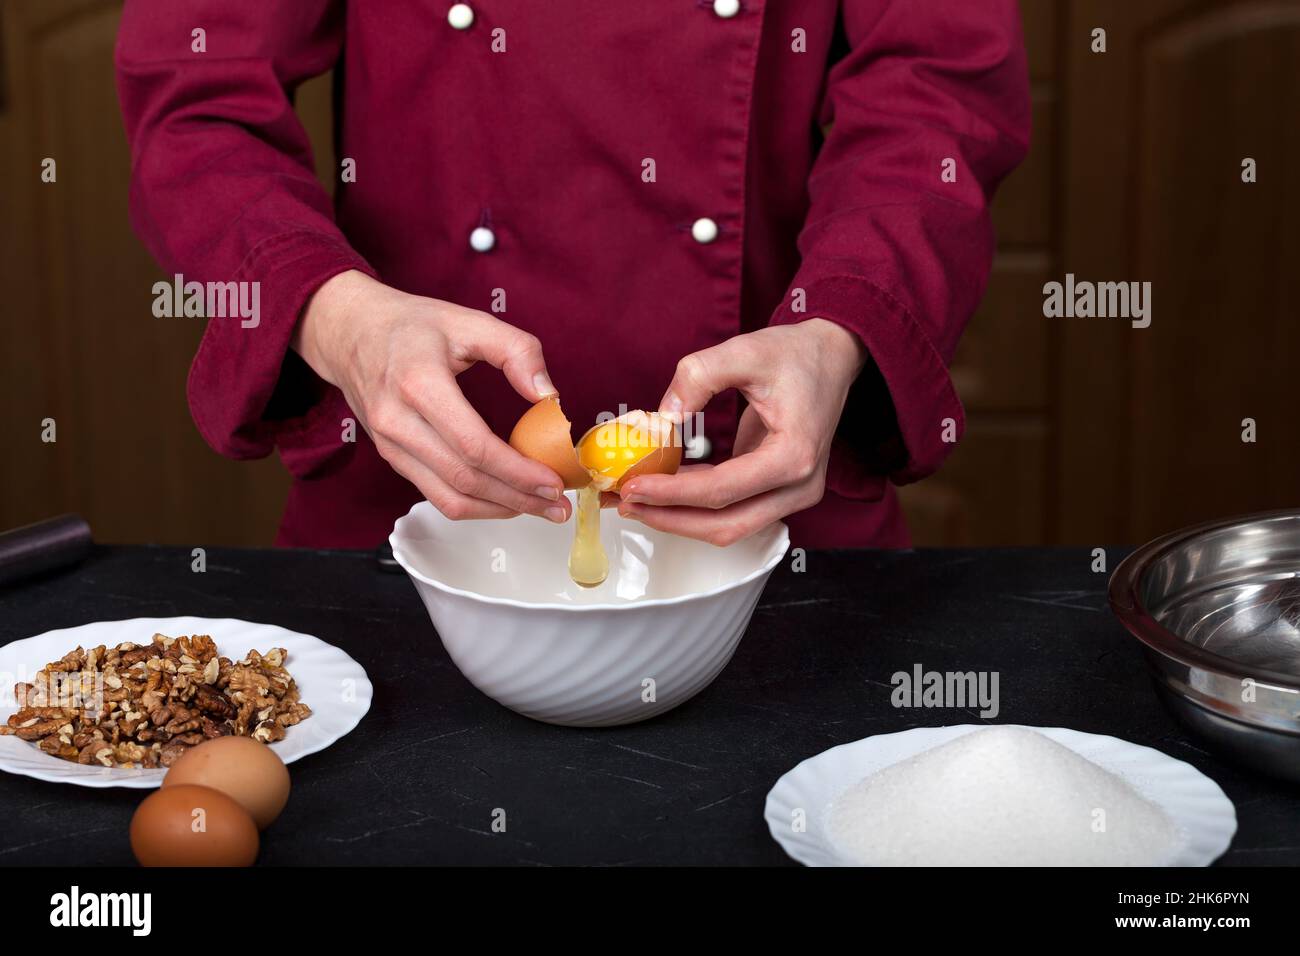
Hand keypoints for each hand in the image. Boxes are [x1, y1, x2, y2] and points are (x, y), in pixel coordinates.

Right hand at [292, 270, 570, 521]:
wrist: (350, 332)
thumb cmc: (411, 325)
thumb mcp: (468, 320)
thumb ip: (517, 350)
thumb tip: (549, 395)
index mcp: (418, 383)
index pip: (473, 445)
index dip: (517, 471)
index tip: (553, 480)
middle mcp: (397, 421)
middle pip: (465, 479)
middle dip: (518, 498)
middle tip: (558, 504)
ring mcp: (390, 445)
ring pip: (449, 498)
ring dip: (500, 510)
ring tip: (540, 509)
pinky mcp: (391, 458)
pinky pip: (436, 495)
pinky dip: (476, 506)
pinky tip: (506, 501)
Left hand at [616, 319, 866, 545]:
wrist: (832, 356)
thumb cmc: (795, 354)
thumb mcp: (745, 350)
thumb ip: (699, 375)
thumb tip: (662, 418)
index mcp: (795, 455)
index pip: (723, 490)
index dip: (672, 493)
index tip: (632, 486)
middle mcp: (800, 486)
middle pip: (726, 524)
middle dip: (670, 518)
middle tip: (624, 501)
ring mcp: (794, 494)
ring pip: (730, 526)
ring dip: (680, 519)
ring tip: (634, 501)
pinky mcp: (781, 491)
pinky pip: (734, 510)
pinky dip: (696, 506)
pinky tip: (662, 490)